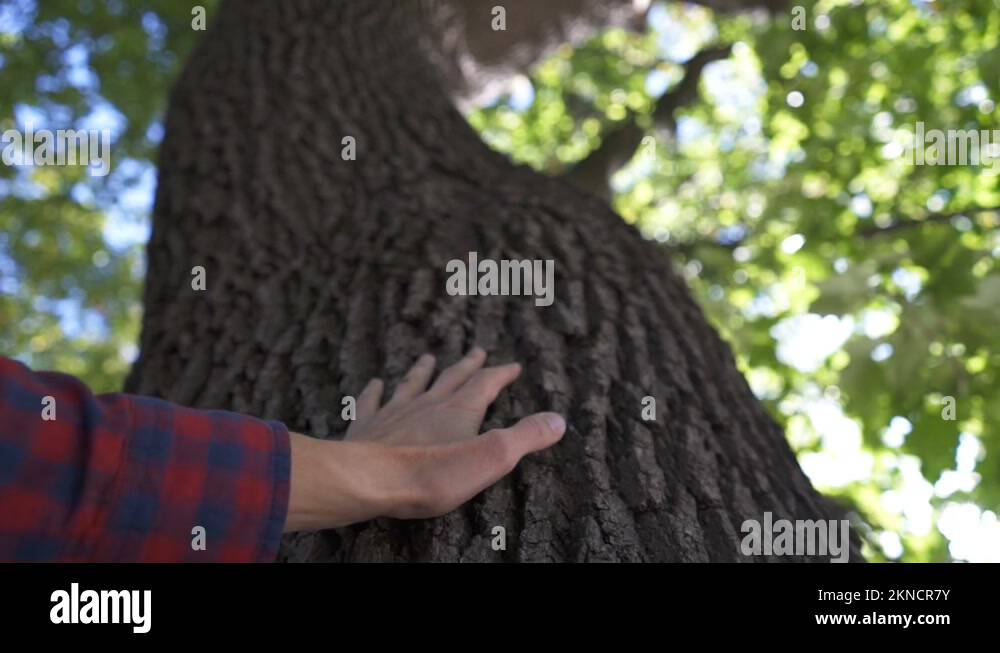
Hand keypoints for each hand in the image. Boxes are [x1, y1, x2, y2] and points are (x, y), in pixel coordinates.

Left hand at [284, 348, 565, 531]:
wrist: (371, 479)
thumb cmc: (434, 473)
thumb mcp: (492, 457)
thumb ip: (526, 437)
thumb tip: (559, 421)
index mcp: (460, 410)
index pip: (486, 383)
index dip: (501, 374)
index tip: (512, 365)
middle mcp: (428, 403)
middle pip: (451, 378)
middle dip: (467, 365)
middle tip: (476, 350)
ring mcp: (395, 412)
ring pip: (412, 384)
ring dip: (423, 370)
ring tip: (428, 357)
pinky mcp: (367, 427)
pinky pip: (372, 402)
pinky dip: (375, 391)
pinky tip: (375, 383)